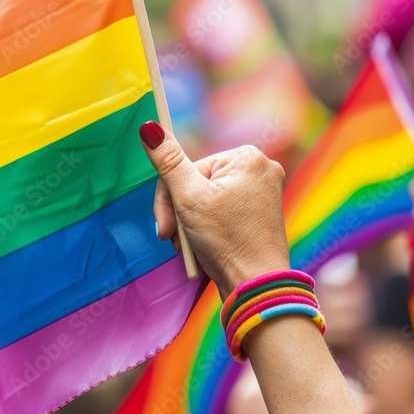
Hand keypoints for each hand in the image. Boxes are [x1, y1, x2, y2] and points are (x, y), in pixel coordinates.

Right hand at [139, 121, 289, 297]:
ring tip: (190, 246)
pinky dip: (209, 228)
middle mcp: (261, 168)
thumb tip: (149, 127)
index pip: (189, 168)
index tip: (167, 226)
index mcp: (247, 156)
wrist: (256, 286)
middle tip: (174, 239)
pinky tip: (206, 246)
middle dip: (182, 212)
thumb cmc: (227, 241)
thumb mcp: (189, 198)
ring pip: (208, 199)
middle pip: (198, 183)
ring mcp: (264, 192)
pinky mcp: (261, 213)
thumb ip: (168, 162)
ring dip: (191, 223)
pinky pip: (223, 211)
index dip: (170, 198)